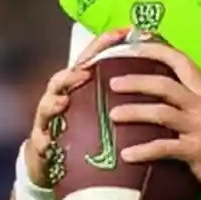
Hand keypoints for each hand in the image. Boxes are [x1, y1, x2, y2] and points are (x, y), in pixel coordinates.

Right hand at [25, 27, 130, 187]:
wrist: (52, 166)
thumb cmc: (84, 134)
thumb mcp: (103, 111)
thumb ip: (124, 94)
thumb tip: (161, 73)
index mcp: (78, 88)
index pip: (89, 61)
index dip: (102, 45)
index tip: (121, 33)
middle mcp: (59, 99)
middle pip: (61, 80)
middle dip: (71, 74)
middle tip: (85, 72)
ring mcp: (47, 122)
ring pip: (46, 107)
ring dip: (53, 104)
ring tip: (64, 102)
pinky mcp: (40, 146)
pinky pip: (39, 142)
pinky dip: (42, 141)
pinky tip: (48, 142)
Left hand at [108, 42, 200, 199]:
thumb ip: (191, 105)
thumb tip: (160, 98)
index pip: (182, 61)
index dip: (156, 51)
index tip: (133, 46)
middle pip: (165, 84)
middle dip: (136, 81)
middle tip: (112, 83)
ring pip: (162, 112)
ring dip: (134, 112)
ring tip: (112, 116)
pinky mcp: (197, 150)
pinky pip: (165, 147)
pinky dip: (143, 150)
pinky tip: (127, 155)